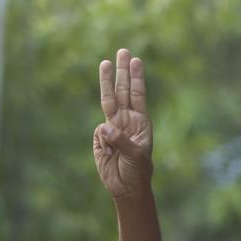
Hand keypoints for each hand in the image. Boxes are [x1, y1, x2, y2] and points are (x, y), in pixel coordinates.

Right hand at [93, 49, 153, 198]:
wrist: (126, 188)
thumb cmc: (137, 172)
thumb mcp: (135, 156)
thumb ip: (121, 141)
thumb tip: (104, 126)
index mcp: (141, 123)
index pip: (138, 96)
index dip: (136, 79)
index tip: (136, 61)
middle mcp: (127, 121)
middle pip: (123, 91)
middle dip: (123, 71)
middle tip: (123, 51)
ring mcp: (113, 127)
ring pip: (108, 100)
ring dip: (107, 81)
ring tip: (105, 62)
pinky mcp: (100, 137)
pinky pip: (99, 132)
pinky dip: (103, 140)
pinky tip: (110, 153)